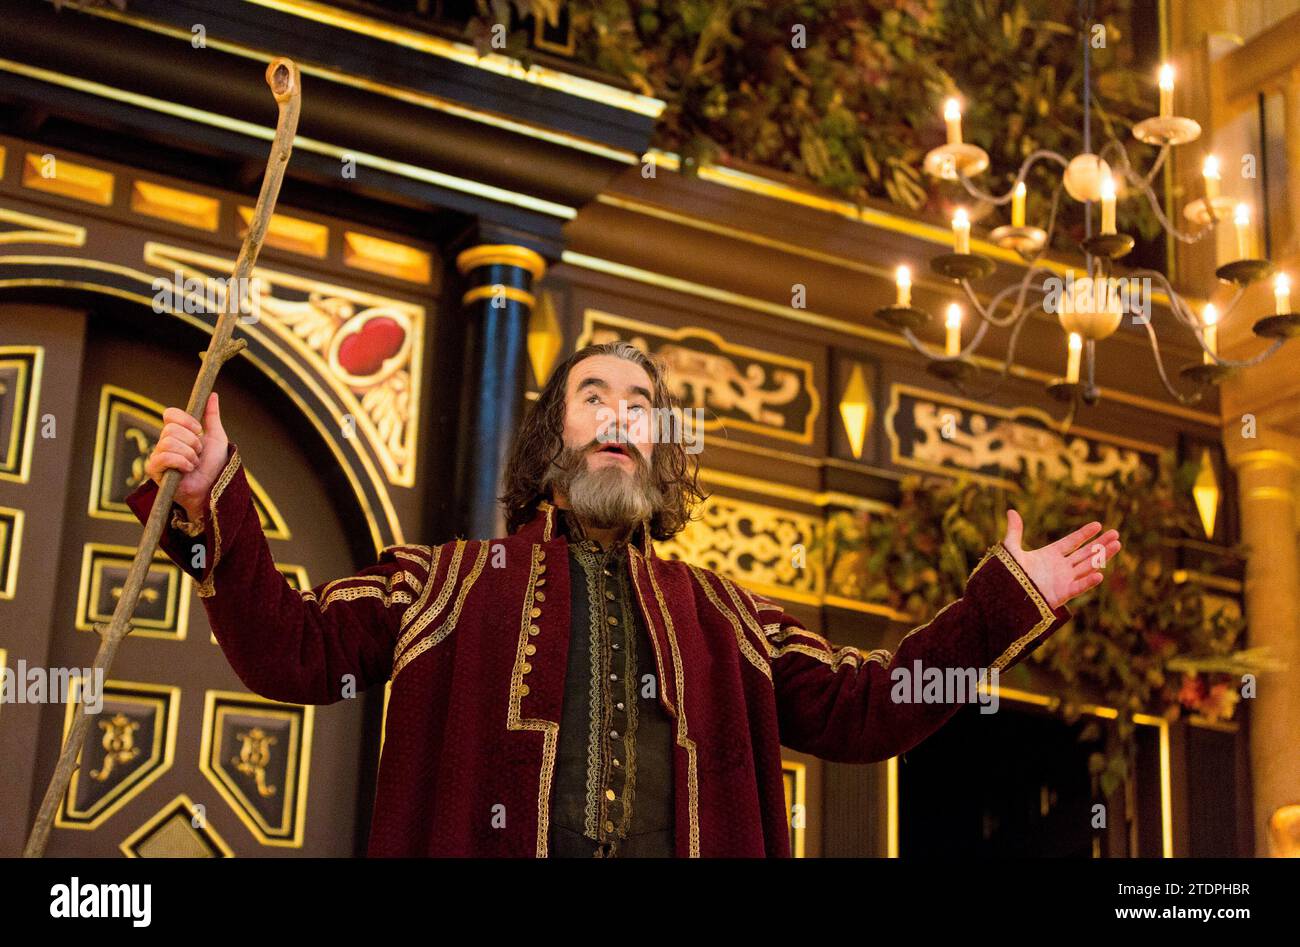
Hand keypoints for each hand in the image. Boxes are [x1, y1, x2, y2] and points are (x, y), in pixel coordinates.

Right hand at [143, 392, 229, 522]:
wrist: (213, 488)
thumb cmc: (214, 466)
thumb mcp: (217, 438)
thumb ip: (212, 416)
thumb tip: (212, 394)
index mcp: (178, 432)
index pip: (170, 414)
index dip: (184, 420)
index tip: (198, 429)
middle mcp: (165, 442)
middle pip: (170, 429)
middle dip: (192, 442)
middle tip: (199, 454)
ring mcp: (158, 456)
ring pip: (167, 442)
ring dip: (188, 454)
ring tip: (194, 464)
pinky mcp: (154, 470)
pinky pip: (163, 457)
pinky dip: (181, 462)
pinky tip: (187, 470)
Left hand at [1001, 509, 1120, 610]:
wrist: (1006, 596)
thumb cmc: (1008, 575)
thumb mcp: (1011, 550)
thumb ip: (1014, 531)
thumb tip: (1011, 511)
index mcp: (1050, 555)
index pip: (1072, 542)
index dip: (1085, 534)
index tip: (1098, 524)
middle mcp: (1061, 567)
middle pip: (1085, 553)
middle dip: (1101, 543)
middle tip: (1116, 533)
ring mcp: (1063, 580)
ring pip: (1088, 566)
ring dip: (1102, 557)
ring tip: (1117, 545)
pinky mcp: (1062, 593)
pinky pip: (1078, 587)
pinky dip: (1088, 582)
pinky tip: (1100, 574)